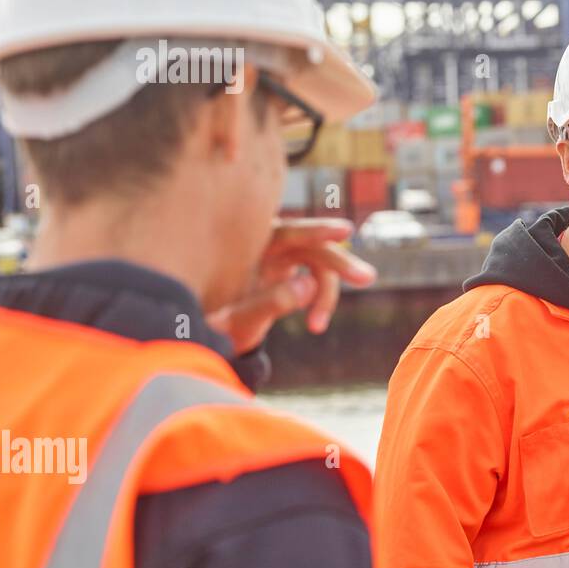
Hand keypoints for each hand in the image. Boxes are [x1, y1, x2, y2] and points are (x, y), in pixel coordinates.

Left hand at [207, 218, 376, 354]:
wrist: (201, 337)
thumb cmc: (208, 326)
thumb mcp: (234, 320)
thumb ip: (269, 303)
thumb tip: (309, 285)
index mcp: (246, 246)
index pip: (287, 232)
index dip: (317, 230)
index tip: (345, 229)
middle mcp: (263, 246)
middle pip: (310, 245)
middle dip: (339, 262)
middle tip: (367, 278)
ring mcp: (276, 258)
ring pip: (317, 263)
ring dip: (329, 291)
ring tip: (318, 325)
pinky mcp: (285, 272)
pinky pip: (315, 277)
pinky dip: (320, 299)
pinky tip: (314, 323)